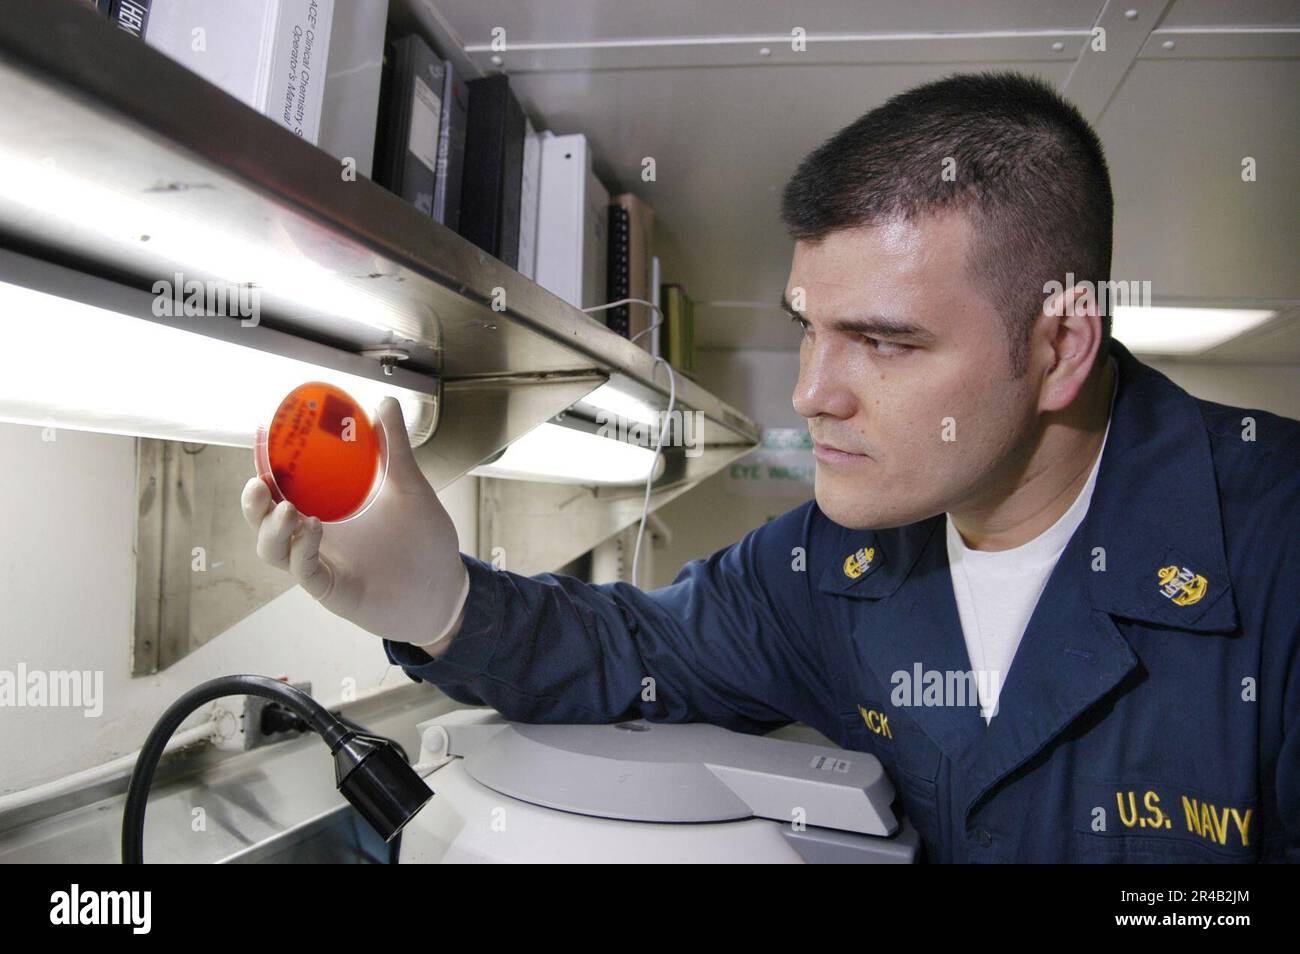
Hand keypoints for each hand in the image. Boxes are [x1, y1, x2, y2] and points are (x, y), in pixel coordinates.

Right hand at [241, 396, 469, 647]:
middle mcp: (315, 536)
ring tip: (287, 509)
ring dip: (271, 529)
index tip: (262, 442)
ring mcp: (321, 564)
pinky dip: (301, 550)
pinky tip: (313, 528)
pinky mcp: (332, 589)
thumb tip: (385, 403)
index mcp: (327, 508)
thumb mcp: (409, 487)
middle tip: (258, 482)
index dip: (265, 468)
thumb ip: (395, 448)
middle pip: (263, 520)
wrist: (446, 586)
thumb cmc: (425, 540)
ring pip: (273, 549)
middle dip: (252, 503)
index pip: (282, 488)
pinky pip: (304, 571)